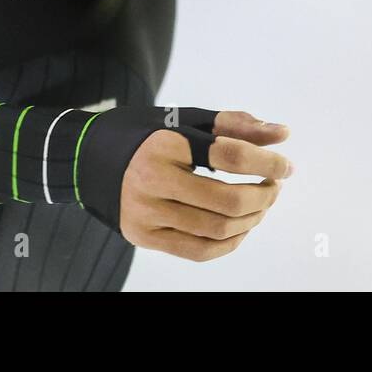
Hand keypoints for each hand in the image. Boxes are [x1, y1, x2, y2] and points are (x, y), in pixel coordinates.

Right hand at [119, 110, 291, 260]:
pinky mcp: (143, 236)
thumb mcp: (184, 120)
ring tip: (260, 204)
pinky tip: (240, 226)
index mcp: (165, 144)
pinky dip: (229, 243)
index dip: (266, 162)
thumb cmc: (145, 135)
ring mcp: (146, 213)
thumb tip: (283, 134)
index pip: (229, 156)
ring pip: (217, 229)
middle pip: (227, 200)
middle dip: (263, 196)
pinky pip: (198, 251)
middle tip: (274, 187)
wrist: (85, 158)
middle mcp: (152, 180)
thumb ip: (234, 126)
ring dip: (251, 219)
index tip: (286, 166)